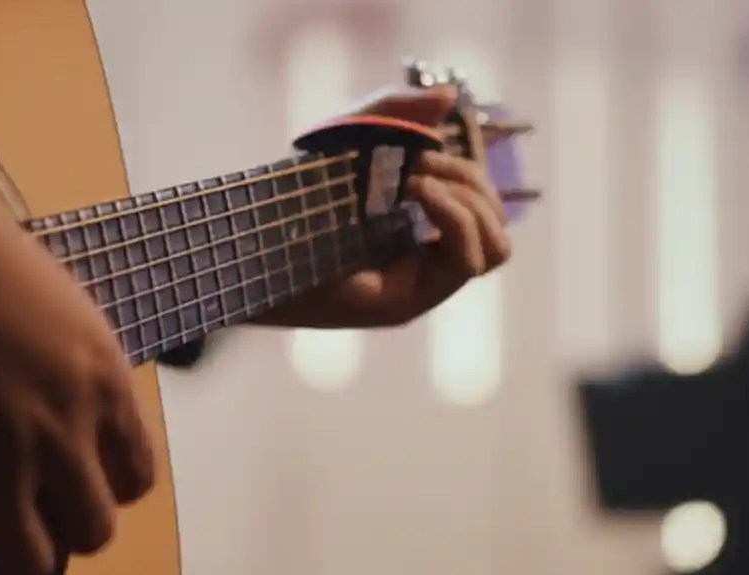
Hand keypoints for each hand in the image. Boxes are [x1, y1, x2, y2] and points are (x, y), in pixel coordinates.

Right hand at [0, 72, 153, 574]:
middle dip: (62, 523)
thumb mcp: (53, 301)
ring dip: (10, 551)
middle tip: (23, 501)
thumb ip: (70, 368)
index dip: (103, 481)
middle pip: (95, 530)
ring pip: (31, 565)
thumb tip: (64, 409)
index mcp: (102, 382)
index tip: (69, 472)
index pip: (137, 476)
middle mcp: (63, 435)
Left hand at [255, 85, 511, 327]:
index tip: (422, 152)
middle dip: (471, 181)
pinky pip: (466, 262)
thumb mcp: (351, 135)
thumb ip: (396, 110)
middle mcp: (426, 265)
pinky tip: (411, 192)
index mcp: (423, 233)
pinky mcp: (404, 303)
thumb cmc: (295, 194)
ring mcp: (418, 287)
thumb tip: (450, 97)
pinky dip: (450, 215)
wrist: (249, 238)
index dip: (469, 174)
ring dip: (467, 201)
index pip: (487, 212)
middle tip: (417, 165)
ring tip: (414, 181)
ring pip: (495, 248)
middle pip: (499, 229)